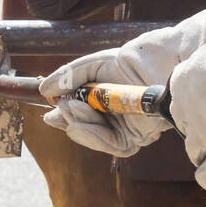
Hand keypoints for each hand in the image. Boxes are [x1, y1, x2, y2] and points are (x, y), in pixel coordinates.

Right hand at [41, 9, 205, 155]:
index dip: (62, 117)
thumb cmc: (131, 60)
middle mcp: (110, 116)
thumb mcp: (93, 65)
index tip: (49, 114)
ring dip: (79, 125)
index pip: (76, 114)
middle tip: (65, 106)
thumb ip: (69, 77)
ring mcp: (123, 129)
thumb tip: (44, 90)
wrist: (161, 63)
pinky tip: (85, 124)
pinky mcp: (136, 138)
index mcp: (100, 99)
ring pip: (91, 138)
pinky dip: (94, 136)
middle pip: (80, 129)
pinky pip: (111, 146)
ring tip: (77, 107)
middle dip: (68, 119)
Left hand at [169, 0, 205, 190]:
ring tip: (204, 157)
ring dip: (202, 150)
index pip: (184, 98)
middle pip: (187, 122)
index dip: (195, 105)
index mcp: (185, 77)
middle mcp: (185, 104)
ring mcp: (200, 127)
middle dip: (197, 127)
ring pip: (195, 145)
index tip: (205, 107)